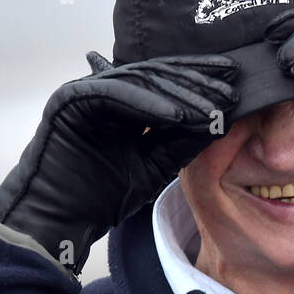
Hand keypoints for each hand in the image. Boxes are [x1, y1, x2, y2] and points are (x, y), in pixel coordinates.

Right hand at [0, 52, 237, 273]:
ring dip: (179, 93)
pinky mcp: (70, 99)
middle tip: (230, 83)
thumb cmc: (101, 197)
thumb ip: (181, 143)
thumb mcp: (154, 166)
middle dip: (196, 78)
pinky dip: (147, 103)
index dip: (199, 79)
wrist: (58, 219)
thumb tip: (219, 121)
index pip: (165, 82)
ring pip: (139, 81)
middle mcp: (104, 90)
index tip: (234, 83)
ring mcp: (85, 91)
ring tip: (211, 106)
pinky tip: (177, 116)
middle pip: (156, 74)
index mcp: (123, 103)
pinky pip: (114, 93)